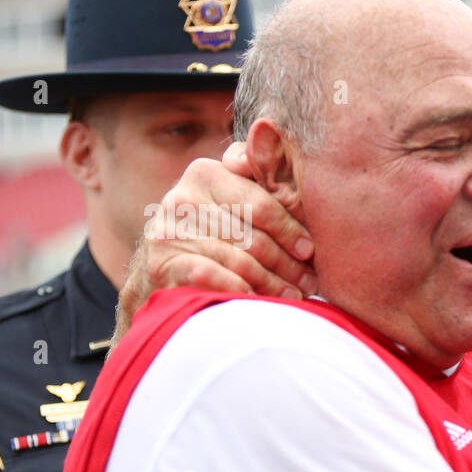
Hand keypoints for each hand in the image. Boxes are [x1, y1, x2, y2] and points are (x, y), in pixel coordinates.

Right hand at [112, 142, 316, 343]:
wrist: (165, 266)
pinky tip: (257, 299)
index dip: (289, 229)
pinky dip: (238, 289)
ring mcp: (170, 230)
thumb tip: (301, 180)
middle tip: (310, 281)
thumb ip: (262, 182)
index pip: (259, 203)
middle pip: (252, 235)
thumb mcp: (236, 199)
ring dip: (272, 282)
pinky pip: (210, 276)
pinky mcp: (161, 262)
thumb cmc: (216, 230)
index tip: (310, 251)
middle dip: (287, 262)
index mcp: (207, 173)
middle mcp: (183, 197)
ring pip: (238, 260)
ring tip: (294, 295)